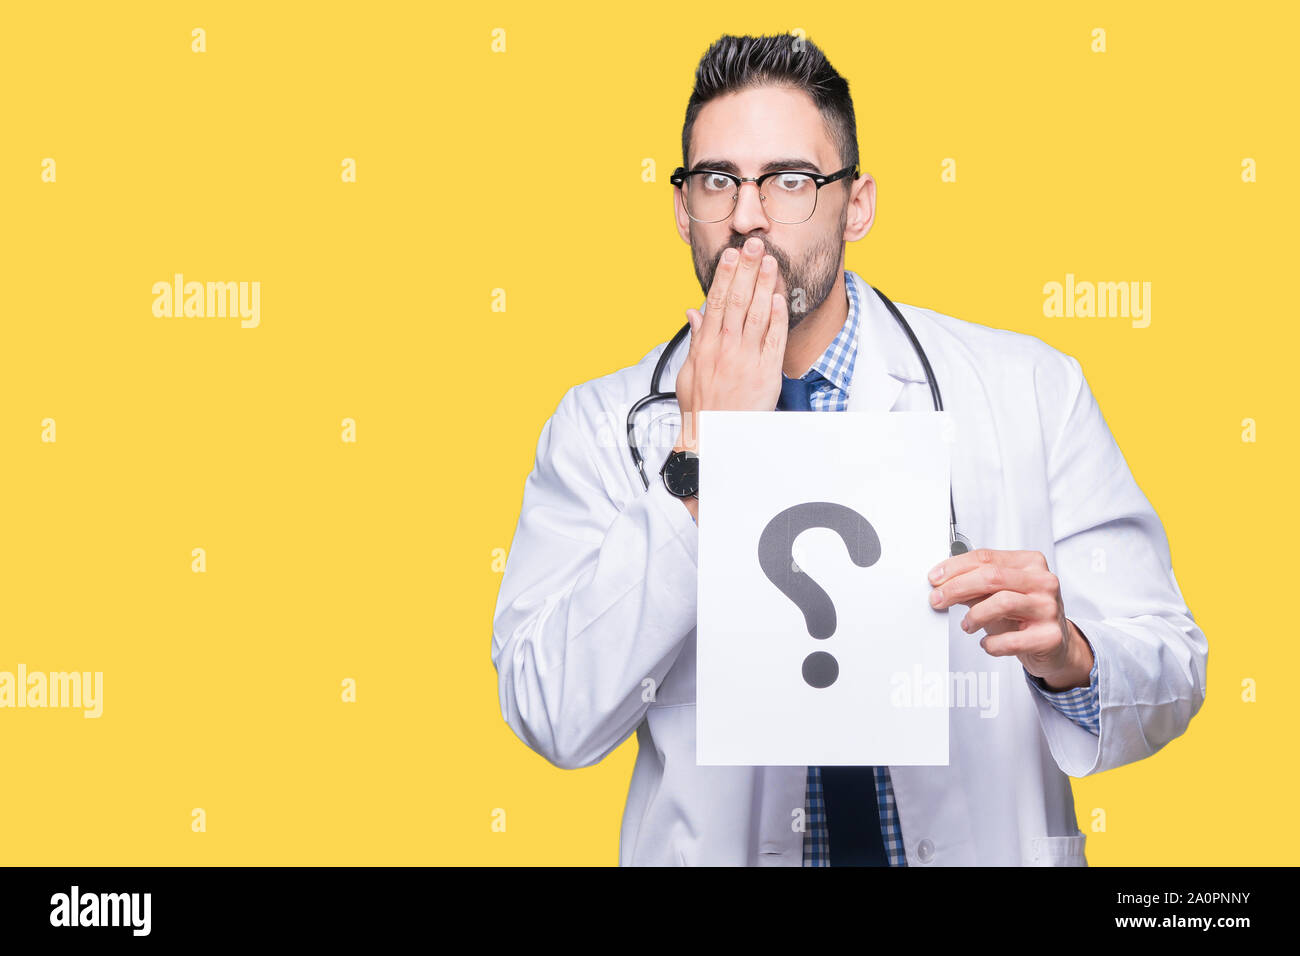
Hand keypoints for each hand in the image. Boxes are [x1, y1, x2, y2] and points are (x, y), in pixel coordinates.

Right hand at [673, 236, 787, 453]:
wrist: (717, 438)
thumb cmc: (703, 408)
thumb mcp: (688, 373)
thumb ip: (695, 339)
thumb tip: (693, 311)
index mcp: (706, 346)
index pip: (716, 302)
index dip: (725, 276)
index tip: (731, 255)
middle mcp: (726, 348)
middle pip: (737, 301)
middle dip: (746, 270)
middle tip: (754, 245)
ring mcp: (747, 359)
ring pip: (757, 314)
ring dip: (764, 285)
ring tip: (771, 261)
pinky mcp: (766, 372)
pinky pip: (774, 339)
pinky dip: (777, 317)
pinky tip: (779, 297)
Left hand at [926, 549, 1094, 690]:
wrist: (1054, 644)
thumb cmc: (1022, 615)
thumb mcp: (997, 594)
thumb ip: (974, 585)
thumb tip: (942, 582)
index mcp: (1030, 563)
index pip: (986, 558)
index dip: (955, 567)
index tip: (934, 578)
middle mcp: (1043, 581)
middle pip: (992, 577)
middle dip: (957, 587)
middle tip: (937, 599)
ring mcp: (1049, 608)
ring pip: (1003, 602)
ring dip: (975, 615)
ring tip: (966, 625)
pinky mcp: (1050, 636)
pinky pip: (1012, 640)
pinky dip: (992, 644)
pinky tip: (987, 643)